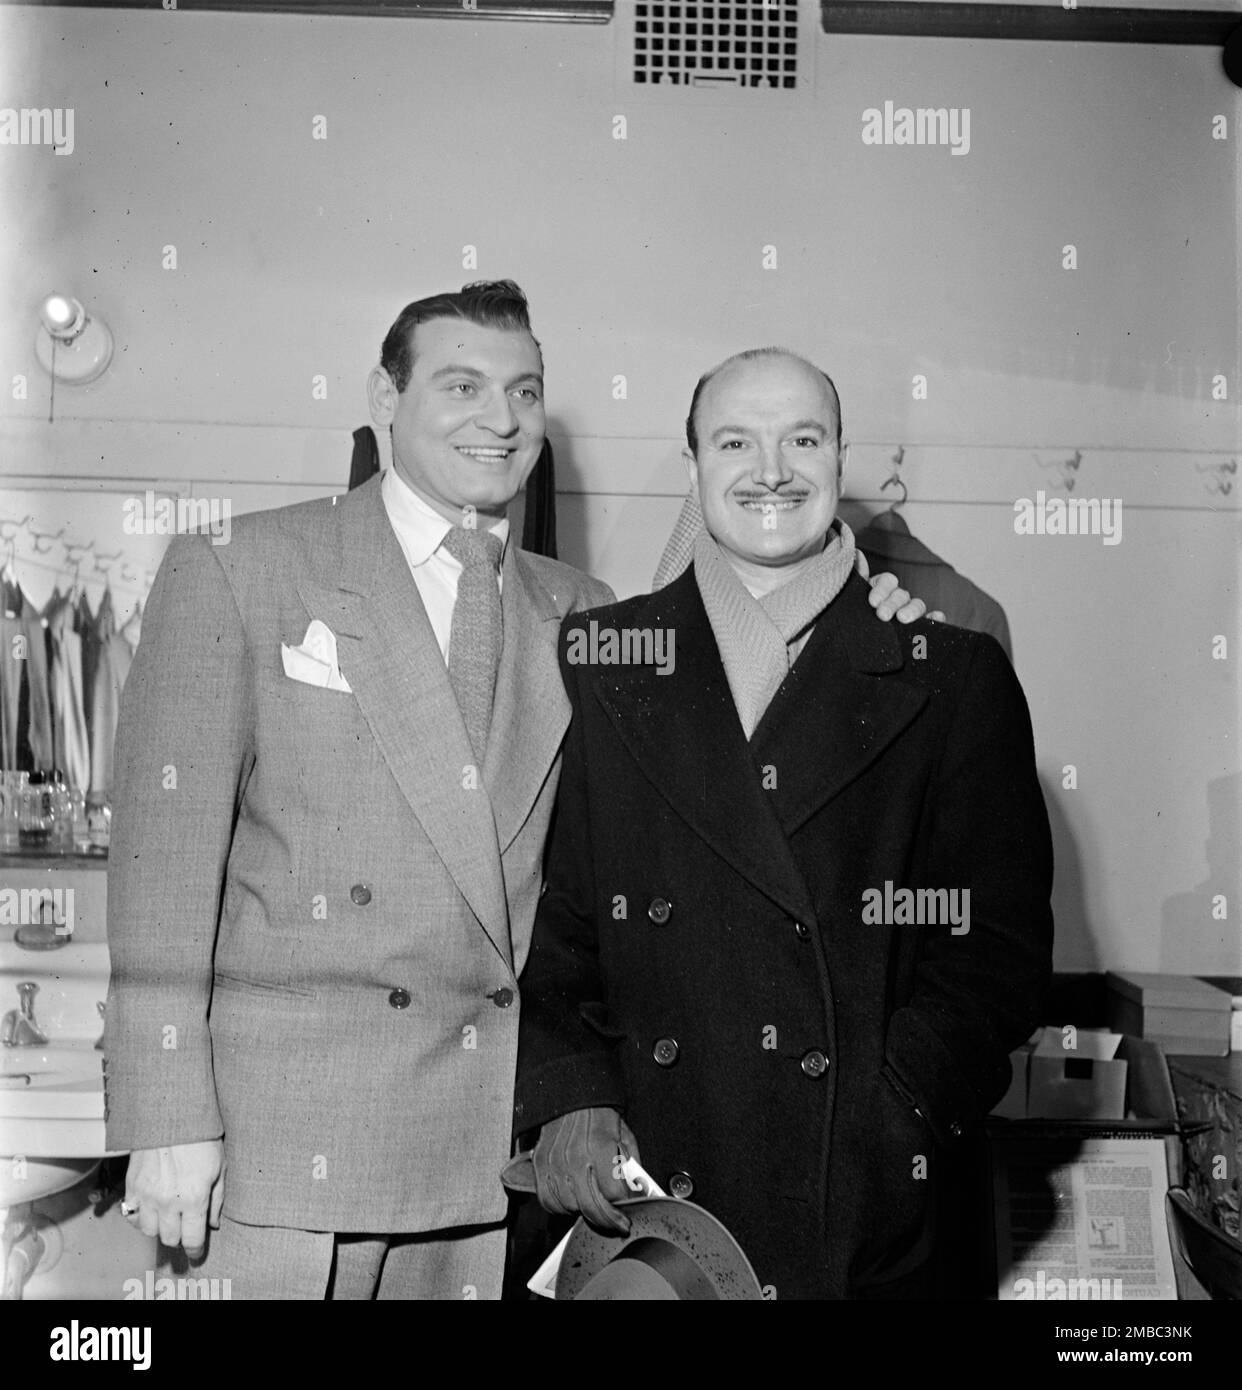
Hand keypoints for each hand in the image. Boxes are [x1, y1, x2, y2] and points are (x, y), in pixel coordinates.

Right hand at [124, 1141, 224, 1257]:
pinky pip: (131, 1215)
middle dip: (179, 1237)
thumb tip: (213, 1223)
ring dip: (160, 1227)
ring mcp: (147, 1196)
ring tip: (168, 1216)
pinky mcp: (132, 1187)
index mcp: (194, 1198)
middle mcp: (168, 1202)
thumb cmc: (201, 1137)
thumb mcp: (220, 1166)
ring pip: (149, 1231)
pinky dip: (140, 1217)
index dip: (196, 1250)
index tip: (196, 1251)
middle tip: (185, 1228)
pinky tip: (151, 1208)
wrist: (172, 1115)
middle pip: (169, 1239)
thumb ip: (217, 1199)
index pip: (192, 1239)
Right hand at [529, 1106, 639, 1235]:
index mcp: (600, 1147)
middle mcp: (576, 1157)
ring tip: (593, 1206)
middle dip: (608, 1221)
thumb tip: (638, 1193)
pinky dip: (560, 1207)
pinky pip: (548, 1200)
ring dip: (583, 1213)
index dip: (624, 1205)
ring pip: (569, 1207)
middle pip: (591, 1207)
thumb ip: (632, 1167)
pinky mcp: (541, 1165)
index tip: (628, 1209)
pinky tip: (572, 1202)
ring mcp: (555, 1163)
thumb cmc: (599, 1116)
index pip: (613, 1193)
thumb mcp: (625, 1137)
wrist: (572, 1098)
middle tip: (617, 1223)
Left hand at [857, 552, 943, 623]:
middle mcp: (896, 601)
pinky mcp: (920, 631)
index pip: (886, 581)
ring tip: (903, 619)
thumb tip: (858, 553)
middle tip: (882, 615)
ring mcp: (909, 615)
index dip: (881, 589)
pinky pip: (932, 622)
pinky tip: (936, 617)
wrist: (857, 647)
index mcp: (880, 591)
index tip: (873, 602)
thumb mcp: (851, 601)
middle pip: (900, 595)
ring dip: (912, 610)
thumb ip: (855, 580)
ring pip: (917, 605)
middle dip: (892, 603)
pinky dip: (936, 618)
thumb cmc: (853, 623)